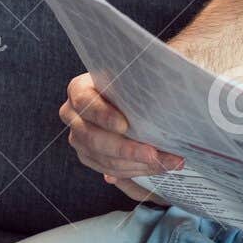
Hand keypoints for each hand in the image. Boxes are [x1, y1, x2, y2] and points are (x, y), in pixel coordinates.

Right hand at [59, 72, 183, 203]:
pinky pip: (110, 170)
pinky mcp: (90, 157)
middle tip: (154, 153)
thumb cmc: (138, 81)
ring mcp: (79, 138)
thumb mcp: (140, 73)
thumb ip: (150, 74)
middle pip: (92, 138)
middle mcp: (73, 115)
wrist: (136, 97)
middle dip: (126, 149)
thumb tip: (169, 72)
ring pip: (102, 158)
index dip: (103, 115)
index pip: (85, 101)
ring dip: (137, 164)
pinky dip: (136, 171)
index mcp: (80, 89)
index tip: (125, 125)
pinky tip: (157, 167)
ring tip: (167, 162)